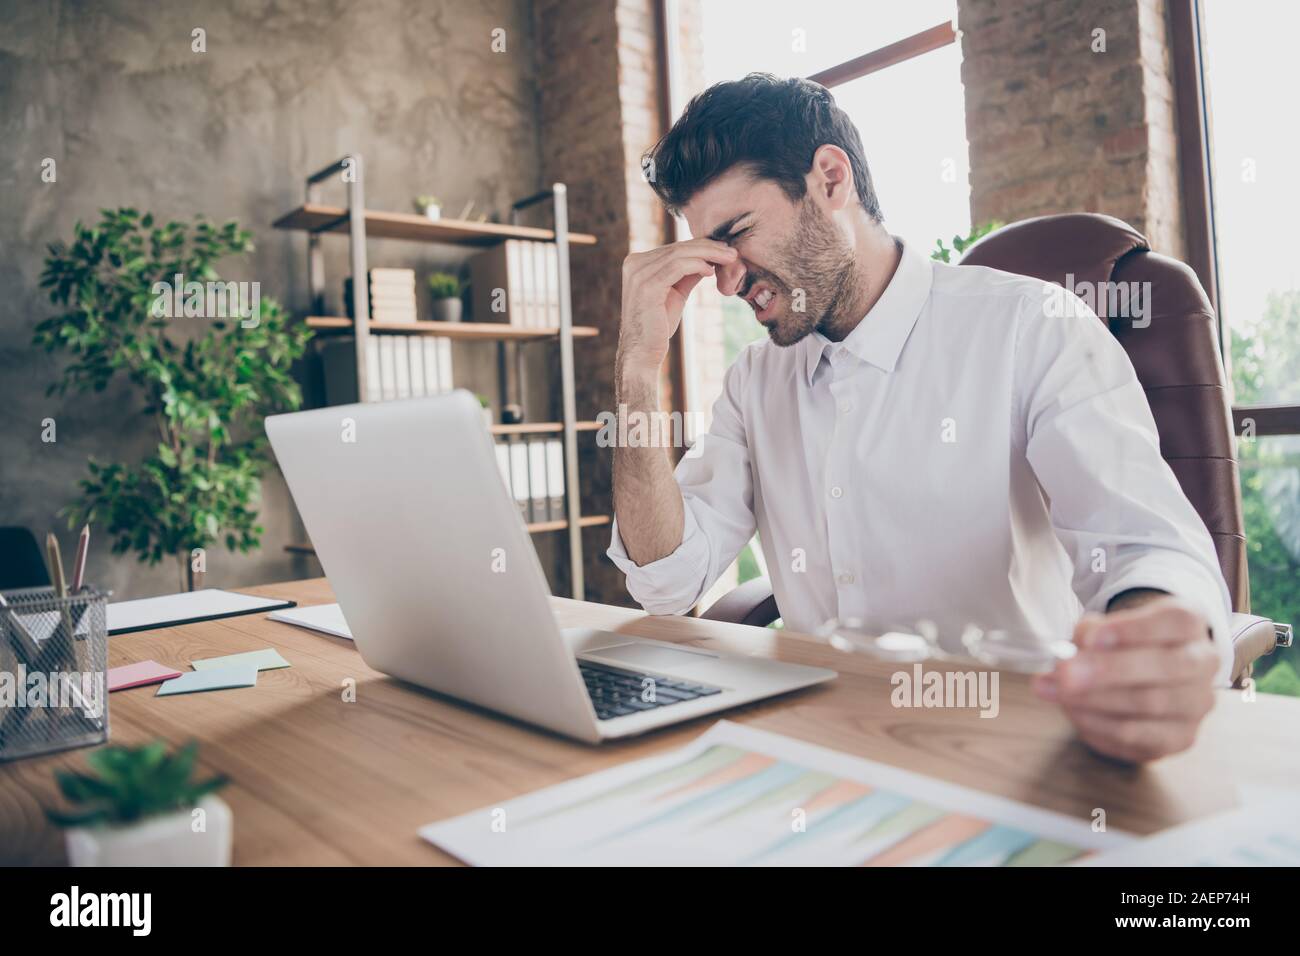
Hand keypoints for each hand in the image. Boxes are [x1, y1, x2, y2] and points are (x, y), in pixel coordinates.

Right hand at [618, 238, 737, 372]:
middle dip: (708, 247)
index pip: (674, 248)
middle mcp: (634, 263)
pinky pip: (677, 266)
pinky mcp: (647, 285)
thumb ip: (687, 274)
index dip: (701, 246)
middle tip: (732, 252)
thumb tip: (708, 258)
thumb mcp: (675, 293)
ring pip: (679, 254)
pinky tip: (711, 271)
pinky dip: (697, 265)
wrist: (643, 352)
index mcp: (637, 262)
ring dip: (708, 254)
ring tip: (729, 259)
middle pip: (677, 248)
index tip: (724, 250)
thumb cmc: (658, 326)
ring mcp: (638, 273)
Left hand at [1032, 597, 1218, 762]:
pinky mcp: (1180, 738)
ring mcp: (1197, 704)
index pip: (1175, 621)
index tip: (1091, 637)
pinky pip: (1139, 735)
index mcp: (1189, 623)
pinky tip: (1072, 711)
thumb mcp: (1103, 626)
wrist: (1140, 677)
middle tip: (1064, 672)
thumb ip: (1091, 632)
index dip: (1133, 629)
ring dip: (1096, 699)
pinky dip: (1099, 724)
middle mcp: (1204, 662)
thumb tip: (1084, 646)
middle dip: (1110, 670)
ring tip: (1055, 690)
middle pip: (1167, 666)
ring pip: (1151, 703)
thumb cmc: (1118, 644)